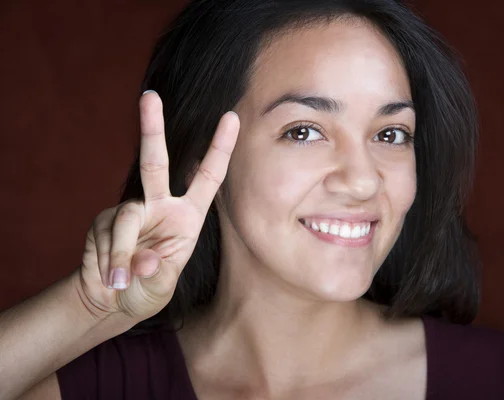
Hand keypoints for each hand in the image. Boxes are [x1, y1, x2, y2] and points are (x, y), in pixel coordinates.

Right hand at [76, 91, 238, 322]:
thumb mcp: (162, 288)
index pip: (207, 177)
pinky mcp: (103, 221)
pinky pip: (107, 236)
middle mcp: (160, 206)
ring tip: (120, 280)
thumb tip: (145, 259)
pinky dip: (109, 260)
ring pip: (126, 218)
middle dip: (152, 129)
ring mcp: (130, 211)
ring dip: (121, 252)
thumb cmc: (146, 291)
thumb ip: (158, 273)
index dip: (219, 148)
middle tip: (149, 97)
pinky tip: (110, 277)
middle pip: (155, 163)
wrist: (110, 301)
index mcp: (188, 216)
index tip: (231, 117)